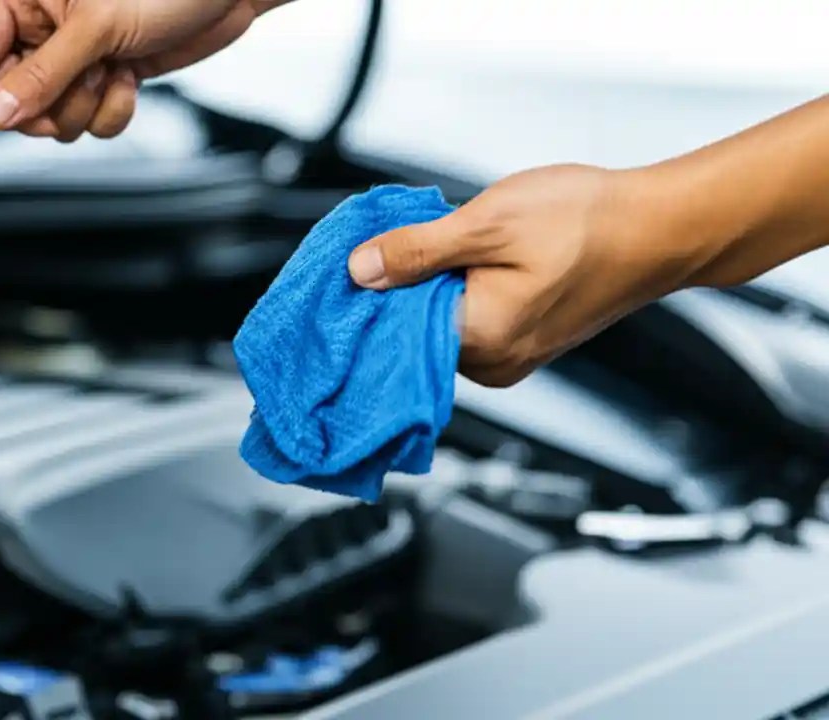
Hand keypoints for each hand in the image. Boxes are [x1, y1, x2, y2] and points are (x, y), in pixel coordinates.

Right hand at [0, 0, 281, 142]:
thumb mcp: (95, 28)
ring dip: (86, 108)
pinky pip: (91, 123)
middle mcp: (43, 32)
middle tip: (74, 91)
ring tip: (113, 71)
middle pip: (10, 96)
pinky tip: (132, 78)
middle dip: (44, 107)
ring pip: (53, 117)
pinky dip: (113, 111)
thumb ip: (42, 74)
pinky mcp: (107, 81)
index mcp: (23, 2)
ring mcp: (76, 61)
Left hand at [346, 164, 708, 387]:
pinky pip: (468, 323)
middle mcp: (492, 364)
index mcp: (480, 340)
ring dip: (428, 286)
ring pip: (439, 325)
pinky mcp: (522, 344)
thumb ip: (417, 251)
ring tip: (446, 241)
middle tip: (401, 236)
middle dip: (397, 286)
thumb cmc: (589, 222)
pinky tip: (467, 258)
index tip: (351, 259)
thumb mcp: (488, 222)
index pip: (391, 331)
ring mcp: (509, 359)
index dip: (366, 294)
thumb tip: (360, 270)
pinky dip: (456, 292)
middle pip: (412, 331)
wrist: (662, 228)